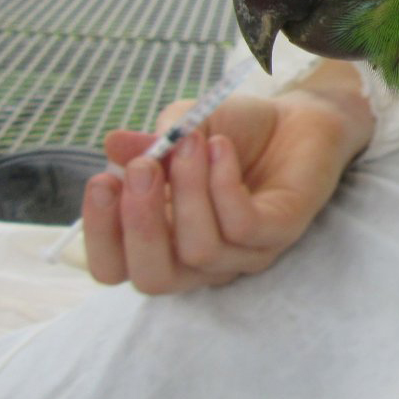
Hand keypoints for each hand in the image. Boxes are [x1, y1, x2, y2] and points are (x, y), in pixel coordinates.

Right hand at [82, 60, 374, 293]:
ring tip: (192, 141)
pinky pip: (242, 228)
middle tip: (143, 167)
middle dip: (140, 224)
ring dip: (188, 189)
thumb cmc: (232, 132)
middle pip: (153, 279)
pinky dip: (223, 185)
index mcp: (163, 242)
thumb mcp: (181, 128)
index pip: (115, 270)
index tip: (102, 182)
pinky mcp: (281, 234)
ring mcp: (243, 254)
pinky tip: (221, 148)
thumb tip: (113, 147)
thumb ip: (148, 143)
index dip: (101, 236)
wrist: (297, 118)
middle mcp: (201, 260)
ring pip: (199, 250)